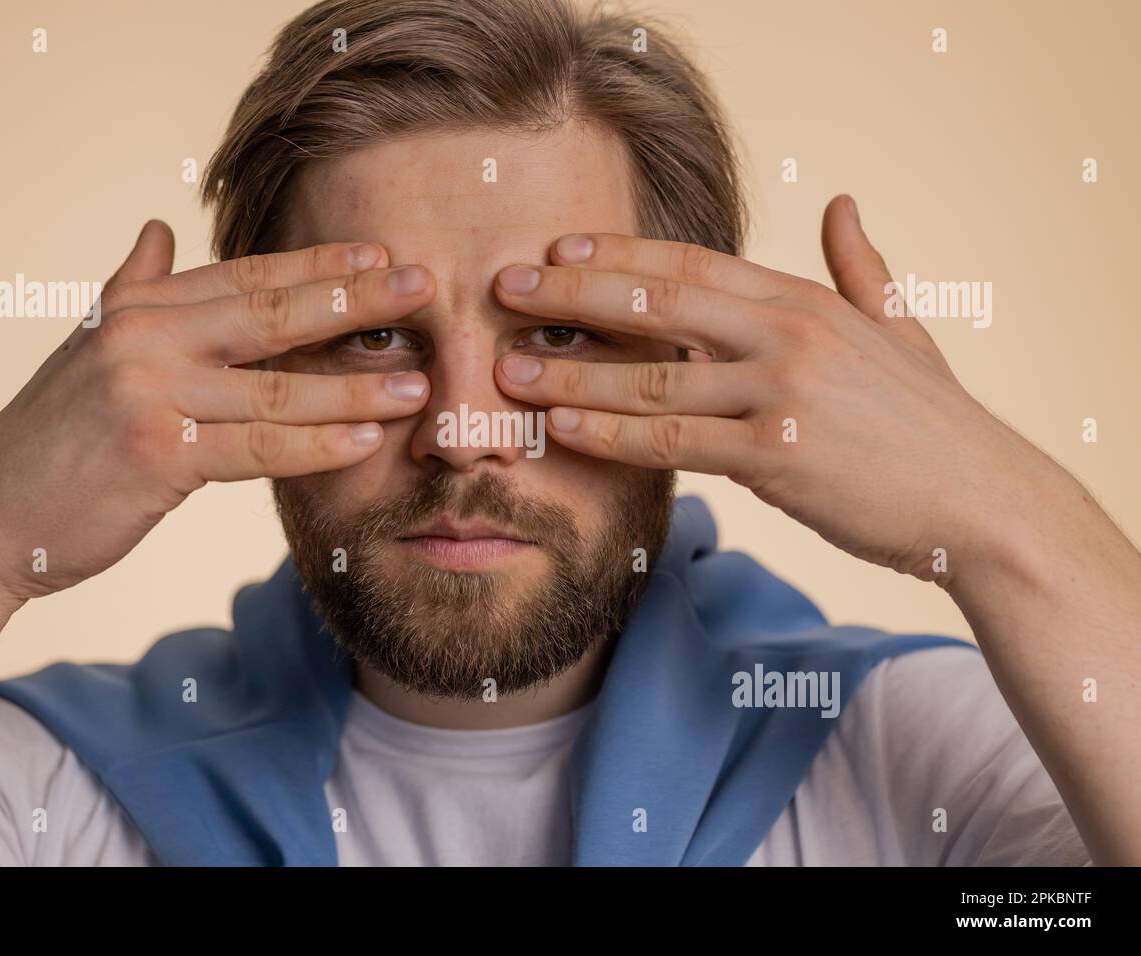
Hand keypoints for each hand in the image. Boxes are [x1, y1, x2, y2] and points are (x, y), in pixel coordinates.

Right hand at [0, 221, 433, 601]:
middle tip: (428, 286)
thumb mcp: (86, 350)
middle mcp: (144, 337)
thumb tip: (156, 228)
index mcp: (138, 309)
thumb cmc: (48, 444)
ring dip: (355, 385)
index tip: (381, 252)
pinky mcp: (158, 454)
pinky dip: (316, 445)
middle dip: (357, 299)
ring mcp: (149, 393)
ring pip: (278, 386)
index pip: (245, 275)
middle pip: (274, 313)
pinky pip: (258, 447)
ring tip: (420, 383)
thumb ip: (131, 289)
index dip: (317, 263)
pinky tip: (365, 440)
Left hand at [492, 196, 1067, 579]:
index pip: (693, 262)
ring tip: (510, 371)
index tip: (557, 248)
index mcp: (807, 300)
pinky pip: (676, 441)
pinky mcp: (780, 456)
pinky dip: (613, 435)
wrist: (984, 500)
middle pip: (660, 301)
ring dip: (574, 373)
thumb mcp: (902, 325)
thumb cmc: (934, 420)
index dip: (619, 253)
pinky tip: (564, 430)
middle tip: (503, 289)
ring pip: (655, 376)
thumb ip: (860, 265)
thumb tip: (841, 202)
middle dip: (573, 293)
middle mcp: (789, 334)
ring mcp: (783, 393)